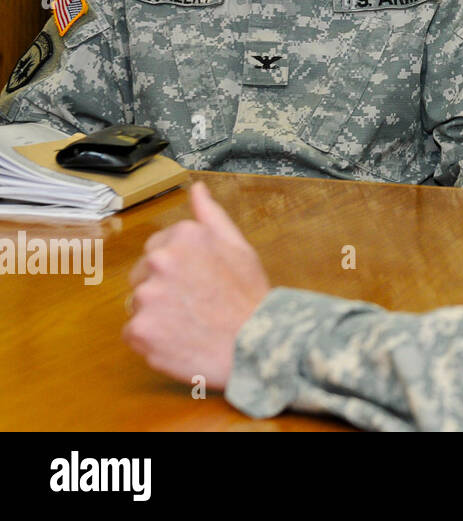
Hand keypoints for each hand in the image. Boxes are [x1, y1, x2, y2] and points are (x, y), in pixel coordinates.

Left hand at [122, 181, 270, 389]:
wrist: (256, 345)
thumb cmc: (249, 297)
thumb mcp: (238, 246)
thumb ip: (210, 215)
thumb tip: (196, 189)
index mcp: (184, 236)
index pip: (157, 248)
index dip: (178, 268)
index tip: (197, 281)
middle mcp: (161, 260)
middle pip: (142, 275)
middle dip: (161, 288)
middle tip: (195, 303)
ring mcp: (147, 296)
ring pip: (137, 304)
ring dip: (156, 314)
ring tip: (189, 322)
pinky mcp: (139, 329)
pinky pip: (134, 333)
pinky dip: (151, 339)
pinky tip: (178, 339)